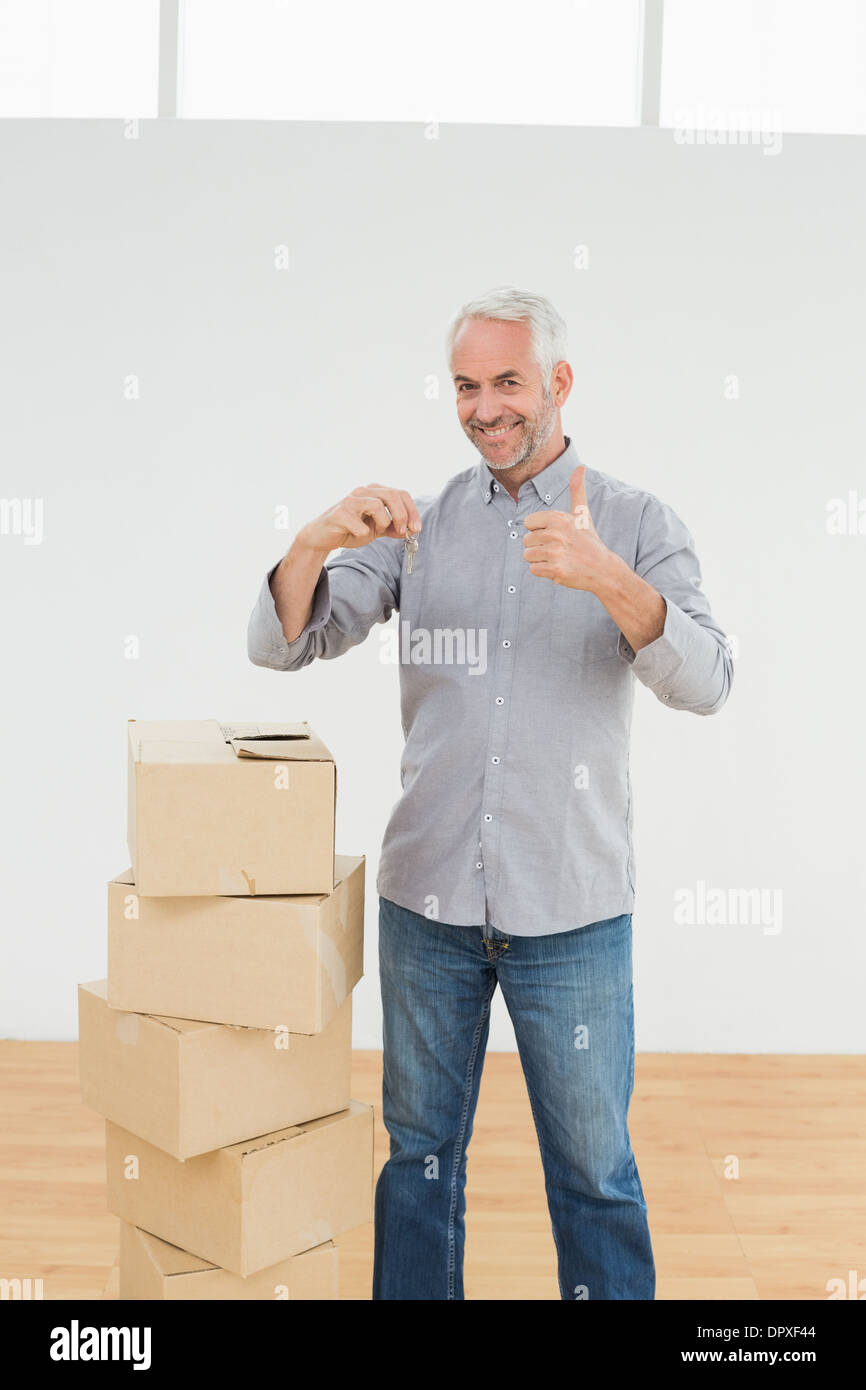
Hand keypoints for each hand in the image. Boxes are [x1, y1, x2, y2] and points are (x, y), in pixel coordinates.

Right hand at [298, 484, 421, 554]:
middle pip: (392, 495)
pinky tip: (356, 534)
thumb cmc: (350, 530)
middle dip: (402, 516)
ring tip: (373, 532)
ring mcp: (351, 500)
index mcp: (374, 492)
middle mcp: (363, 491)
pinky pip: (360, 525)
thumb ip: (392, 528)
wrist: (322, 537)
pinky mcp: (340, 513)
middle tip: (402, 531)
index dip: (412, 511)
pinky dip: (363, 534)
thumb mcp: (376, 529)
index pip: (401, 494)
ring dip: (382, 523)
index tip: (416, 529)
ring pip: (377, 506)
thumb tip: (410, 530)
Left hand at [522, 465, 613, 590]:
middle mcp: (555, 534)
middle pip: (526, 540)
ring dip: (541, 559)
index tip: (556, 534)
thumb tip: (580, 467)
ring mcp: (555, 552)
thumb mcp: (582, 514)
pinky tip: (559, 568)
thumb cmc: (589, 541)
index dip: (540, 530)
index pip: (528, 523)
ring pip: (528, 555)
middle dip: (539, 546)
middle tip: (559, 549)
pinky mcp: (555, 570)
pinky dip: (544, 571)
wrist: (602, 569)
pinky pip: (533, 569)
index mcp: (558, 518)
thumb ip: (577, 490)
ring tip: (558, 558)